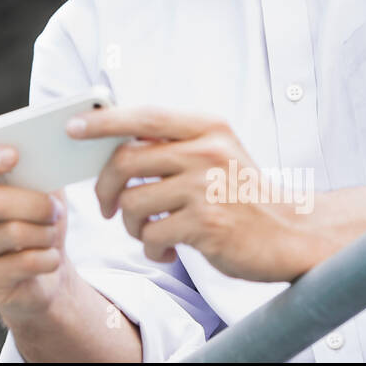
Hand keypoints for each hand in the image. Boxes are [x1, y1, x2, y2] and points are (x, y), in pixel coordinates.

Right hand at [0, 147, 75, 320]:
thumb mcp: (32, 187)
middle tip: (56, 208)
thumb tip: (44, 155)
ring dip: (45, 232)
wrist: (40, 273)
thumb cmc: (32, 219)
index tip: (13, 155)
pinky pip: (23, 264)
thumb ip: (29, 169)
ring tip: (52, 233)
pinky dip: (48, 258)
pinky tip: (51, 258)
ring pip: (13, 233)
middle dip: (35, 203)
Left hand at [67, 106, 318, 281]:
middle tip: (105, 206)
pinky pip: (151, 235)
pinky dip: (151, 247)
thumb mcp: (216, 153)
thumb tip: (112, 143)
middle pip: (124, 161)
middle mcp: (205, 151)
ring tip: (148, 232)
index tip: (72, 128)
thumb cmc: (242, 194)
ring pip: (132, 202)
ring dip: (130, 225)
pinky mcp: (206, 224)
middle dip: (103, 188)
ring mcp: (206, 187)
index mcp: (206, 127)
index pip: (142, 115)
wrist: (292, 233)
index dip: (102, 121)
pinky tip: (167, 250)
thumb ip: (173, 144)